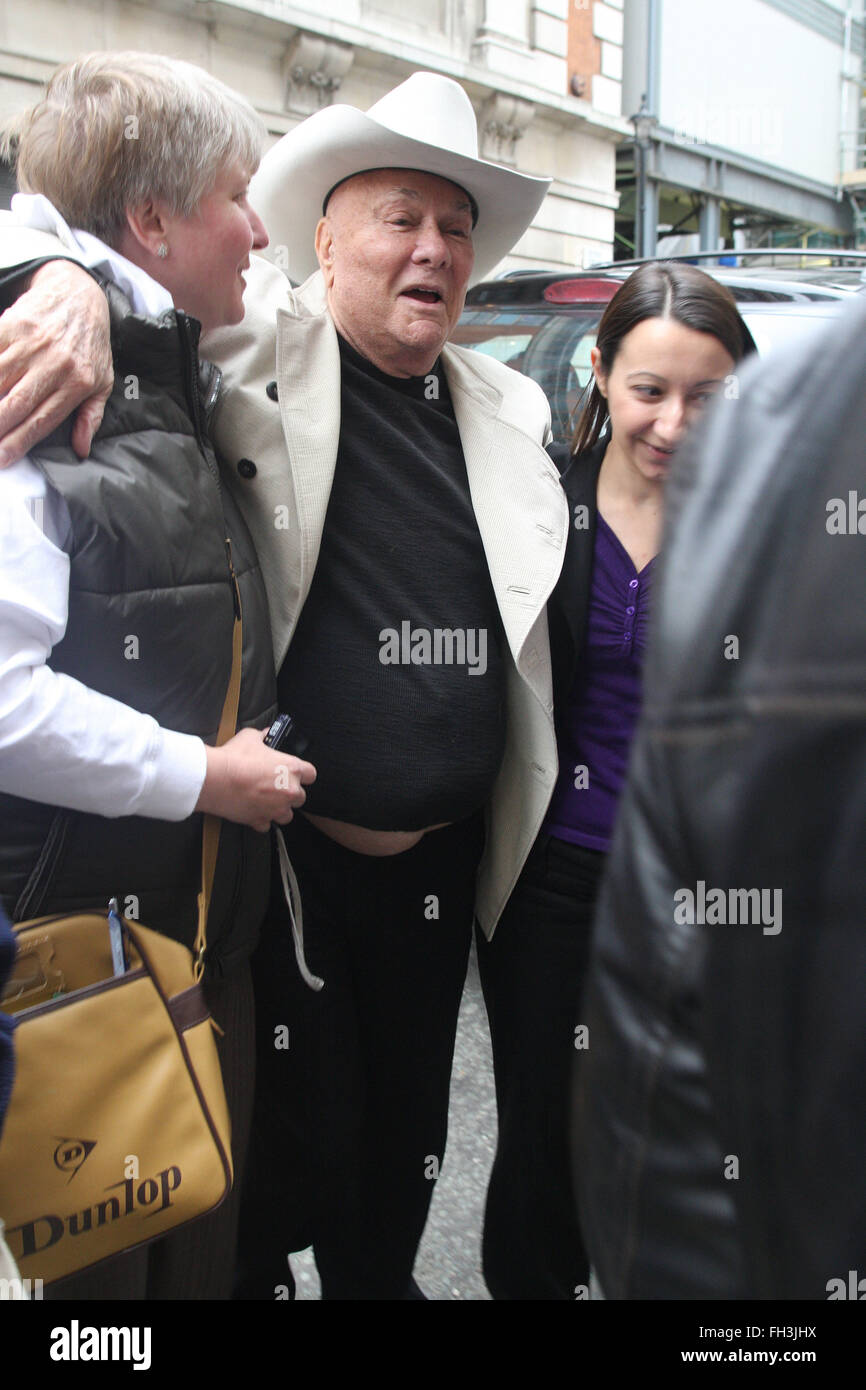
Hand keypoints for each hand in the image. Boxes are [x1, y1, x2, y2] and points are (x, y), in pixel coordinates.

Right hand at [0, 260, 112, 465]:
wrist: (78, 294)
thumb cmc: (90, 345)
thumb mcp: (103, 381)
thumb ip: (91, 416)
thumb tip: (81, 449)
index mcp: (77, 383)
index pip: (42, 420)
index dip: (18, 442)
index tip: (2, 460)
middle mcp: (54, 364)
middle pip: (16, 404)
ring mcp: (31, 343)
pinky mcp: (12, 325)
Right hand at [195, 727, 316, 832]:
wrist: (215, 779)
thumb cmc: (234, 758)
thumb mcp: (250, 737)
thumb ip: (262, 736)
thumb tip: (265, 735)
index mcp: (291, 769)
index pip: (311, 774)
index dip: (303, 774)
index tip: (296, 774)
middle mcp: (288, 791)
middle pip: (301, 797)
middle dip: (290, 793)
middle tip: (276, 787)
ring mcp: (275, 808)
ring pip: (287, 815)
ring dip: (279, 809)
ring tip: (266, 802)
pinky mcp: (260, 820)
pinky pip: (266, 825)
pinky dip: (261, 820)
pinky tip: (253, 811)